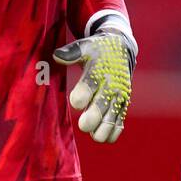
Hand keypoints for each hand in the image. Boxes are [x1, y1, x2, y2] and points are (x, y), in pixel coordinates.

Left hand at [52, 27, 133, 143]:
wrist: (122, 50)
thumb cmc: (97, 50)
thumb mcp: (85, 47)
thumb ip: (72, 53)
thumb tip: (57, 56)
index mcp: (100, 71)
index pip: (89, 87)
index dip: (81, 97)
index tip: (76, 102)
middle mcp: (112, 86)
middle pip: (101, 109)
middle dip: (90, 120)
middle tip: (83, 124)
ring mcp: (119, 98)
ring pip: (111, 122)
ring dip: (99, 131)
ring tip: (91, 130)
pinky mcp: (123, 106)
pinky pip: (118, 126)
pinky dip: (109, 134)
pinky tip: (98, 133)